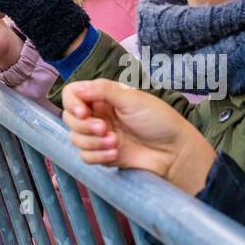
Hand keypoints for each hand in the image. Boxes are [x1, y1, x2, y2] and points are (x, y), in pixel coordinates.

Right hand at [62, 79, 214, 192]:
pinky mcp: (103, 156)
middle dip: (84, 125)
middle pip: (69, 118)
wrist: (175, 153)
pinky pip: (85, 157)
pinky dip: (97, 155)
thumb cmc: (159, 121)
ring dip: (92, 142)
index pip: (72, 95)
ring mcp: (100, 136)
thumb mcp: (132, 99)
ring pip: (75, 139)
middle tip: (104, 128)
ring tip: (115, 142)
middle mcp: (98, 115)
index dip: (72, 103)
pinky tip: (115, 153)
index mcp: (103, 97)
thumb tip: (78, 88)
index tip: (83, 112)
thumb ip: (102, 90)